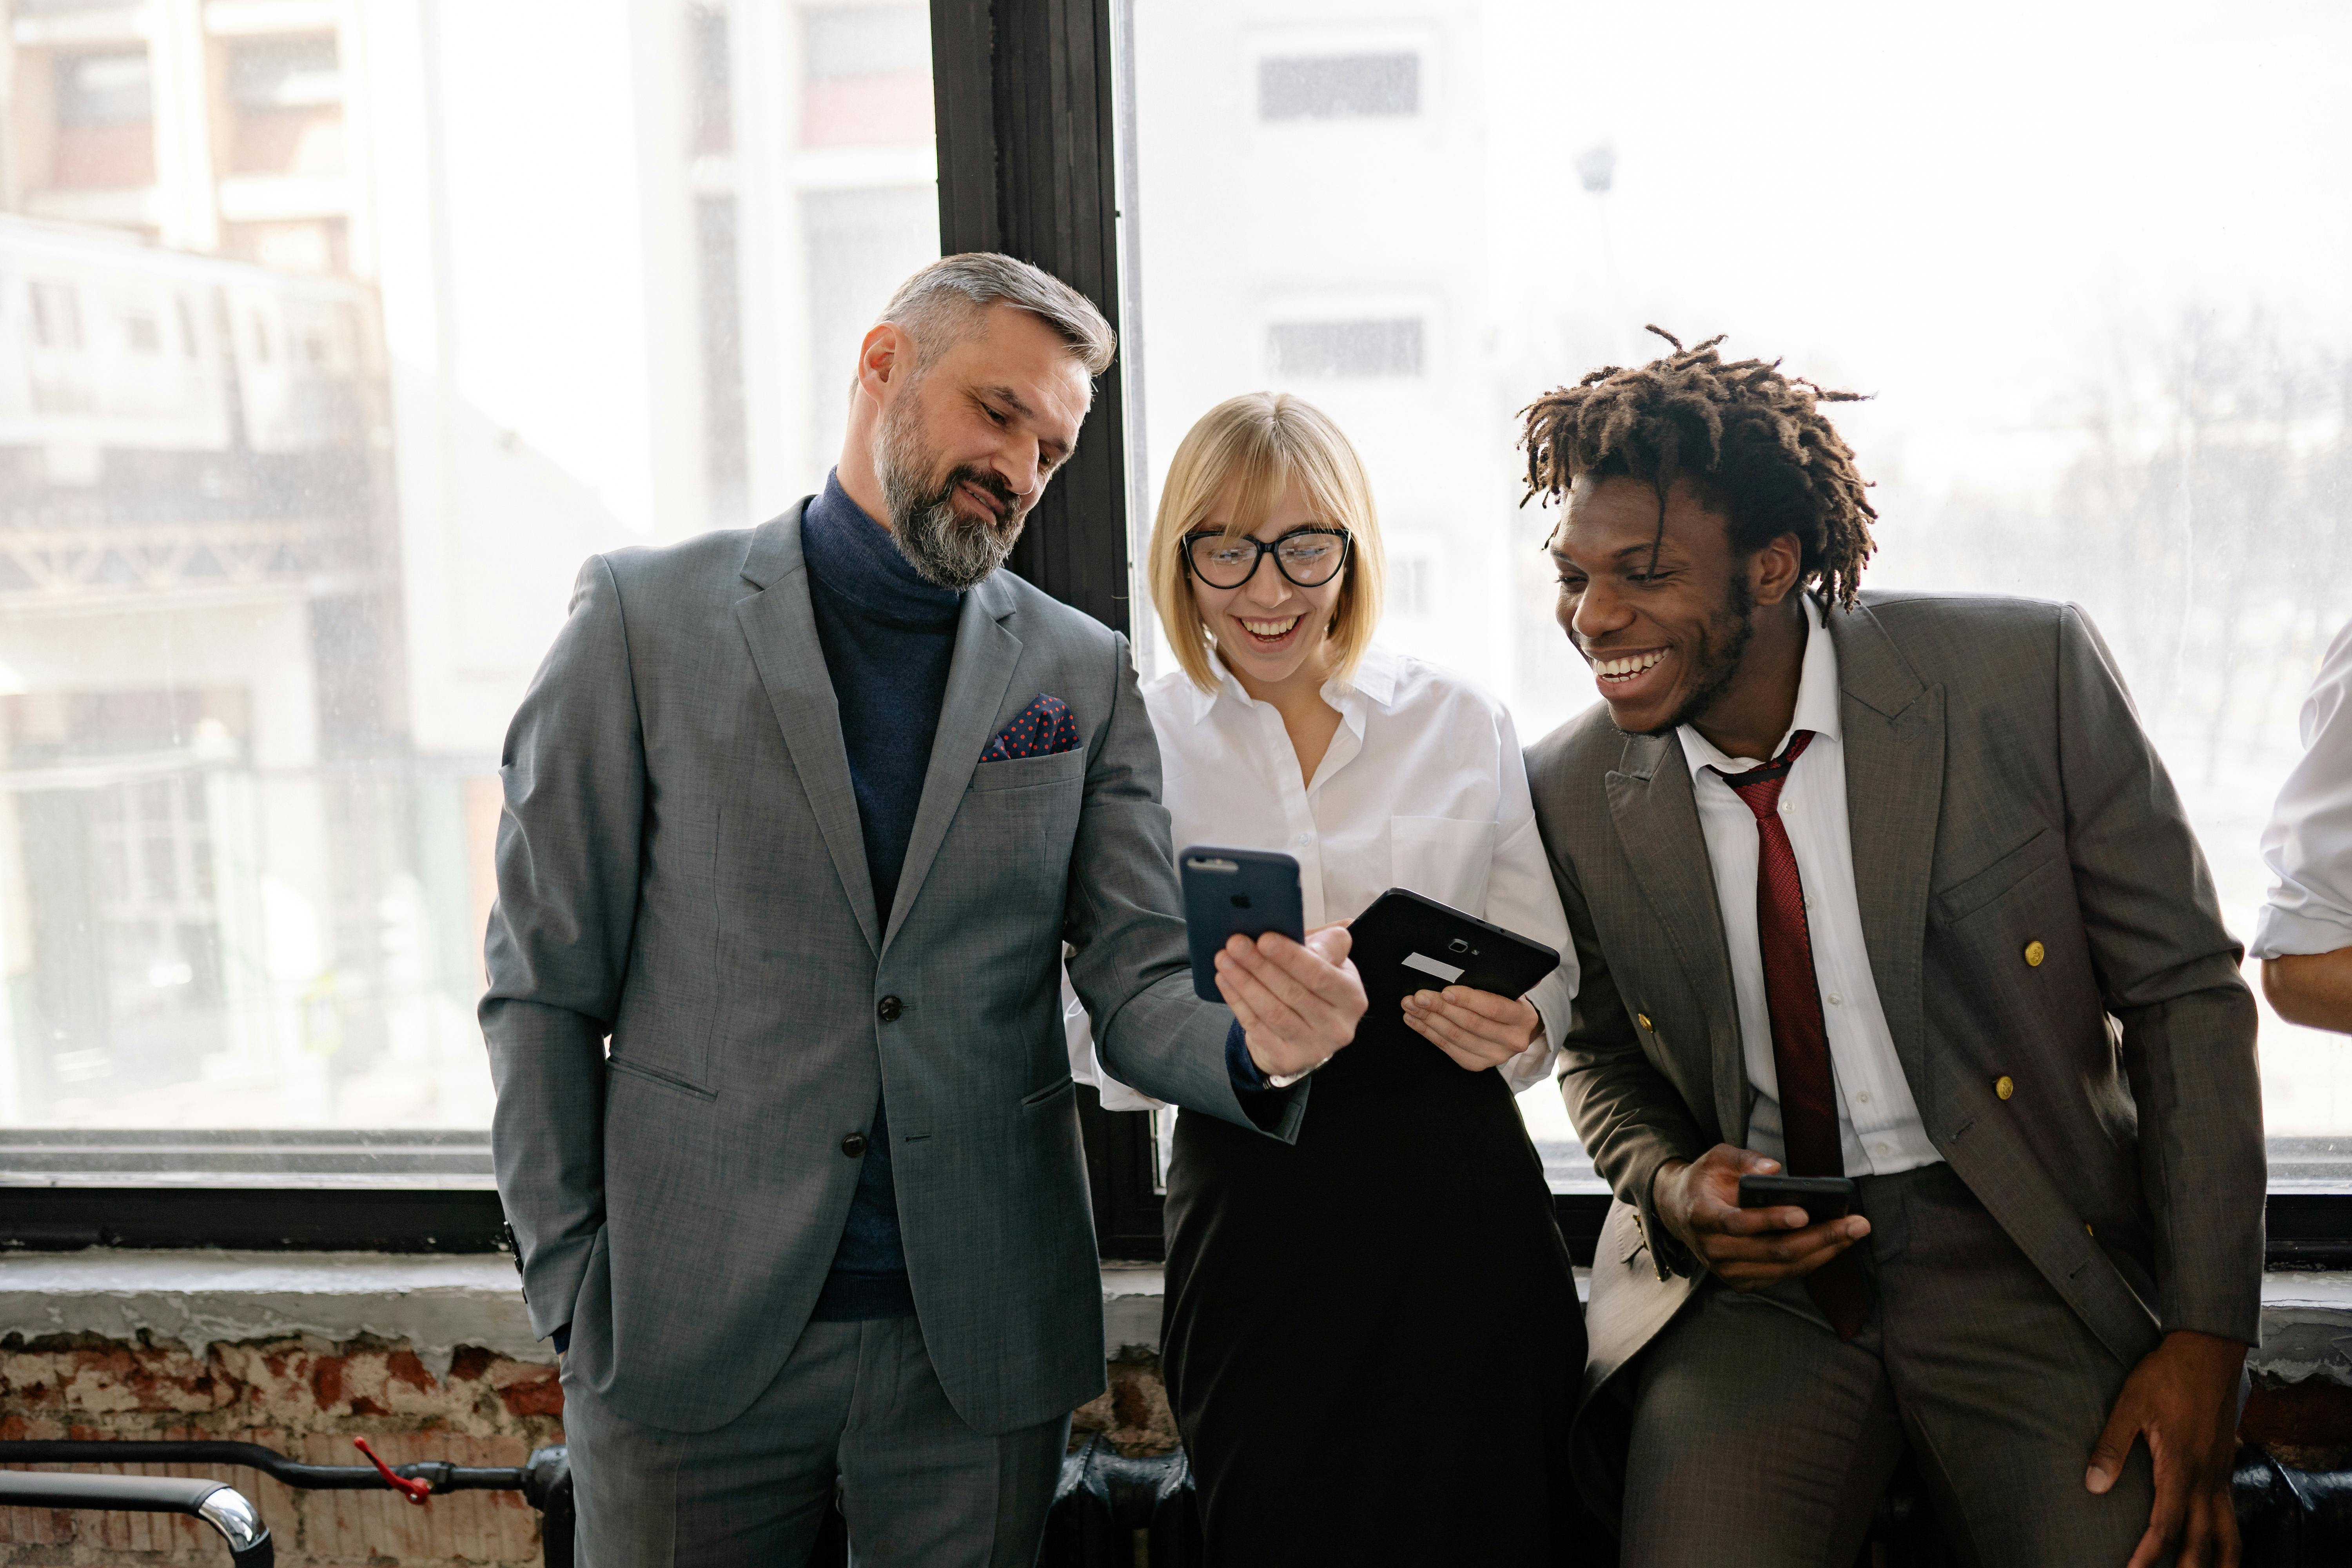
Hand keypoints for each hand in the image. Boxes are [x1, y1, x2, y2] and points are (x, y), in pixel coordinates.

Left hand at [1215, 926, 1366, 1078]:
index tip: (1264, 938)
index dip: (1291, 957)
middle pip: (1292, 993)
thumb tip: (1297, 934)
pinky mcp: (1287, 1059)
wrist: (1309, 1031)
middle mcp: (1337, 1027)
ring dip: (1244, 982)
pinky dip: (1237, 1001)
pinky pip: (1256, 1027)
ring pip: (1272, 1012)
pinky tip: (1224, 980)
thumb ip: (1325, 945)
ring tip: (1223, 959)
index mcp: (1352, 998)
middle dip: (1260, 965)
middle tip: (1235, 943)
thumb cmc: (1318, 985)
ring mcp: (1312, 1048)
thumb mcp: (1331, 963)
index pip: (1320, 975)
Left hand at [1401, 987, 1541, 1070]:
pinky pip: (1448, 1048)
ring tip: (1411, 1006)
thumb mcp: (1511, 990)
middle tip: (1419, 997)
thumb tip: (1466, 968)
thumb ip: (1496, 981)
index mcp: (1522, 1017)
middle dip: (1440, 1008)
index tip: (1445, 991)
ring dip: (1428, 1020)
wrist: (1519, 1031)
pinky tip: (1416, 1021)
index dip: (1467, 999)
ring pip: (1455, 1036)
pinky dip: (1428, 1033)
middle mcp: (1512, 1040)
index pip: (1492, 1007)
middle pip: (1469, 1023)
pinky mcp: (1477, 1064)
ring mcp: (1494, 1056)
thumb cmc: (1509, 1004)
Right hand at [1653, 1144, 1869, 1289]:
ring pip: (1784, 1268)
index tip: (1804, 1212)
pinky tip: (1834, 1245)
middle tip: (1857, 1224)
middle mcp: (1713, 1249)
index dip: (1771, 1220)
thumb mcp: (1716, 1158)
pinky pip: (1784, 1275)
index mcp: (1702, 1216)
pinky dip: (1812, 1261)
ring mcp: (1727, 1271)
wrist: (1680, 1212)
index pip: (1738, 1224)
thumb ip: (1742, 1159)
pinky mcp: (1741, 1281)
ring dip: (1824, 1252)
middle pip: (1772, 1251)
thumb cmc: (1705, 1181)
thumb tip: (1775, 1168)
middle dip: (1820, 1237)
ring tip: (1854, 1233)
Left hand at [2087, 1329, 2244, 1567]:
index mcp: (2181, 1468)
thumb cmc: (2164, 1376)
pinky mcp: (2226, 1465)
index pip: (2166, 1527)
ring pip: (2229, 1533)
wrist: (2207, 1352)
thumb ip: (2111, 1447)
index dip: (2150, 1556)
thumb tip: (2094, 1485)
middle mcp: (2207, 1478)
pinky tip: (2218, 1544)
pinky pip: (2231, 1513)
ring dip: (2220, 1561)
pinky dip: (2228, 1538)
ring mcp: (2221, 1474)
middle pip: (2204, 1542)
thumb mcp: (2128, 1406)